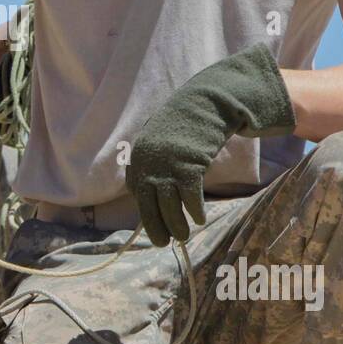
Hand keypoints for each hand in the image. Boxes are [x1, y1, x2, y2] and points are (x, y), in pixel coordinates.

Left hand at [126, 44, 295, 245]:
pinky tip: (199, 219)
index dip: (144, 208)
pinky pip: (189, 196)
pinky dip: (193, 209)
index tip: (152, 223)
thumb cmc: (187, 122)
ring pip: (168, 204)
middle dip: (155, 225)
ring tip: (183, 236)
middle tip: (163, 242)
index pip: (135, 189)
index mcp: (140, 154)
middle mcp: (148, 160)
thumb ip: (154, 158)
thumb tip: (149, 184)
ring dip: (176, 223)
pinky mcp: (188, 165)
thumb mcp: (162, 138)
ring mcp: (167, 164)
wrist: (206, 101)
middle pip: (148, 202)